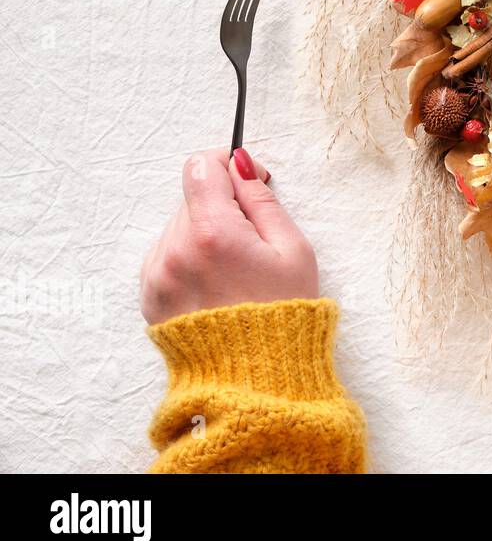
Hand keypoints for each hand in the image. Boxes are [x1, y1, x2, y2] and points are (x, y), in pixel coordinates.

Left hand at [141, 148, 318, 324]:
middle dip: (221, 206)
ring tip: (234, 267)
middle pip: (192, 198)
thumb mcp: (292, 249)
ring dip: (204, 232)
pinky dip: (189, 258)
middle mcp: (175, 250)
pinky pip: (166, 255)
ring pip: (178, 226)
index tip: (247, 179)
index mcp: (213, 233)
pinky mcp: (150, 294)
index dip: (226, 164)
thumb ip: (261, 200)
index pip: (200, 168)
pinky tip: (216, 281)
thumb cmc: (282, 314)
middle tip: (252, 238)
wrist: (254, 376)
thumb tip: (240, 166)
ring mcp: (158, 274)